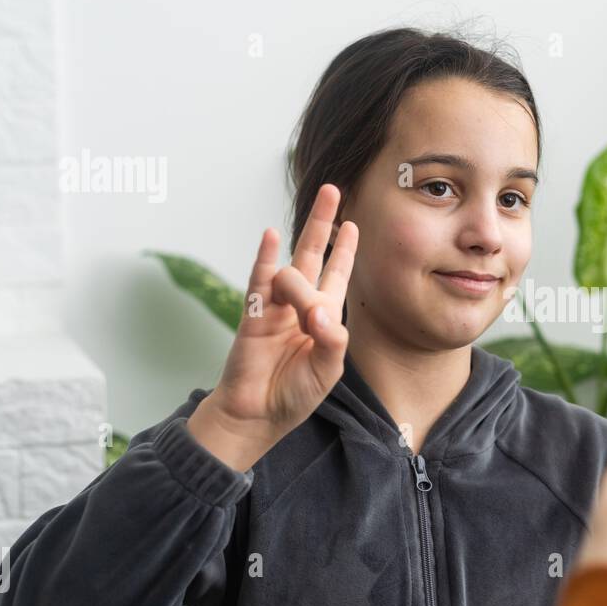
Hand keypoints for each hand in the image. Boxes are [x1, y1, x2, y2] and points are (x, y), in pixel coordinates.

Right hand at [187, 184, 358, 471]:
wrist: (257, 415)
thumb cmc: (295, 395)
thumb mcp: (327, 370)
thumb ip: (332, 340)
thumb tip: (319, 311)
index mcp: (323, 317)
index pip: (336, 275)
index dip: (345, 250)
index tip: (353, 224)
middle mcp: (300, 305)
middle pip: (313, 253)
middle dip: (323, 222)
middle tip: (332, 190)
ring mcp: (275, 307)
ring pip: (291, 274)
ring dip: (300, 287)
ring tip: (304, 318)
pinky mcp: (253, 315)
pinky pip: (259, 280)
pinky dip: (265, 258)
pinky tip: (270, 237)